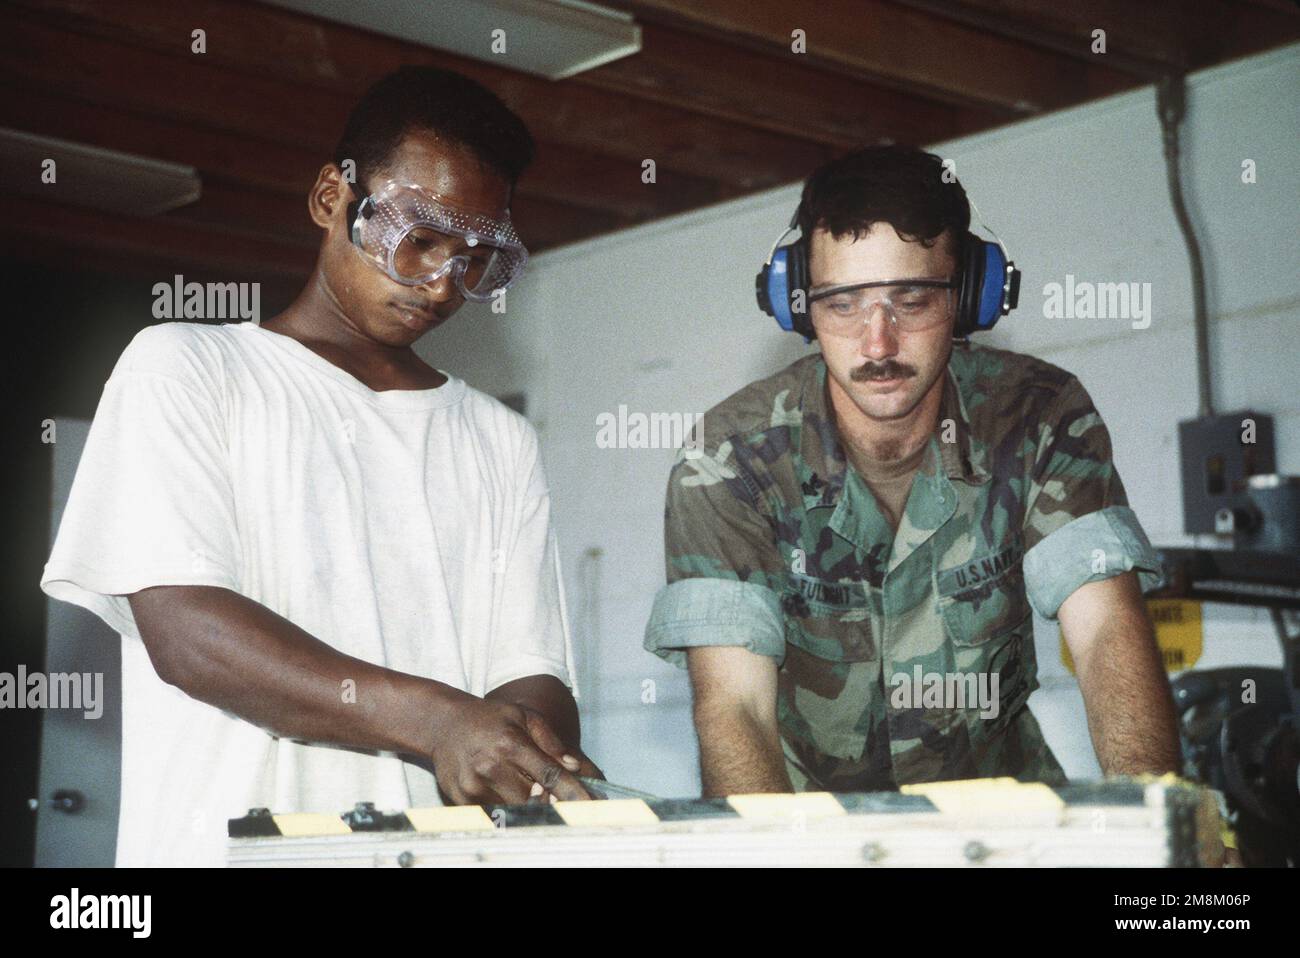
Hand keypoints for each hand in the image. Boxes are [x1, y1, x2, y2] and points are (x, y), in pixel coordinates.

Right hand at [428, 693, 589, 804]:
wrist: (443, 725)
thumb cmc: (489, 719)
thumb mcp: (523, 716)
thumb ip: (551, 741)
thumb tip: (574, 766)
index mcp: (511, 744)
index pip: (550, 775)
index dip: (572, 792)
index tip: (589, 804)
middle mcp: (491, 767)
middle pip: (534, 799)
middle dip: (550, 801)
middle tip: (557, 796)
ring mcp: (474, 786)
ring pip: (515, 811)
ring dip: (527, 805)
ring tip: (525, 787)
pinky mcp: (462, 800)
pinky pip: (493, 814)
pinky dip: (505, 808)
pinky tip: (503, 790)